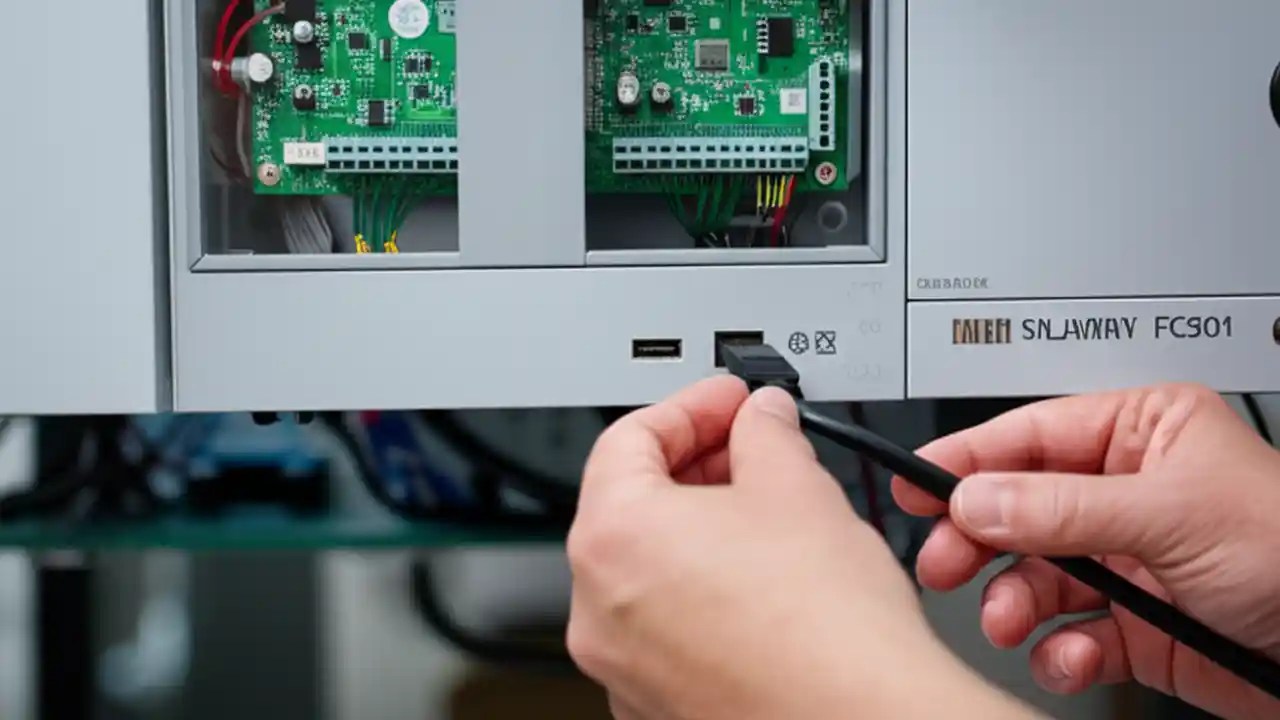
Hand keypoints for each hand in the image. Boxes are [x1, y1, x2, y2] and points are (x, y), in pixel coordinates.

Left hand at [567, 377, 1030, 719]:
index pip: (628, 439)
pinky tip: (762, 584)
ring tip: (769, 514)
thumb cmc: (825, 628)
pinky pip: (668, 627)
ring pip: (650, 570)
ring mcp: (623, 664)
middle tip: (752, 447)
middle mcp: (598, 608)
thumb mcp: (796, 486)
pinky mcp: (657, 702)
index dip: (690, 407)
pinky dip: (702, 594)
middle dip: (696, 466)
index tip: (730, 401)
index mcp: (611, 538)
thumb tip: (761, 416)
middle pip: (632, 505)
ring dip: (701, 531)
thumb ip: (765, 432)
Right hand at [894, 384, 1279, 719]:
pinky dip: (1059, 650)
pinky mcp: (1132, 624)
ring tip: (1010, 619)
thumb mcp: (1171, 514)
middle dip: (981, 539)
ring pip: (1033, 574)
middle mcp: (1124, 492)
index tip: (917, 482)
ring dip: (1014, 601)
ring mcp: (1125, 560)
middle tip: (949, 564)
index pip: (1031, 435)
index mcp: (1140, 434)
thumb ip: (1062, 507)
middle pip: (1017, 508)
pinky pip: (1068, 632)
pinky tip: (1071, 655)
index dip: (968, 458)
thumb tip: (976, 499)